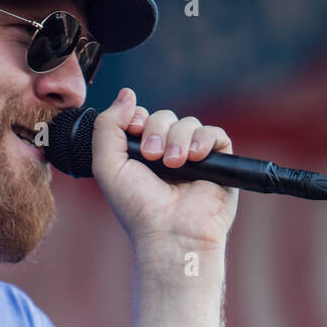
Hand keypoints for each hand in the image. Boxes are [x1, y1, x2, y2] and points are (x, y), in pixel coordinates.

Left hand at [91, 87, 237, 258]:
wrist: (169, 233)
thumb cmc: (137, 207)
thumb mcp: (107, 165)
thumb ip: (107, 126)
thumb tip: (127, 93)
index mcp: (142, 155)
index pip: (143, 118)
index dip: (139, 118)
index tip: (135, 132)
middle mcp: (168, 154)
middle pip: (165, 116)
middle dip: (157, 129)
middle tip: (152, 156)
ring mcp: (194, 159)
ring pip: (189, 124)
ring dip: (178, 139)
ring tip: (173, 163)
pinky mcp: (219, 164)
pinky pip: (215, 135)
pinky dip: (204, 140)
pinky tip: (194, 158)